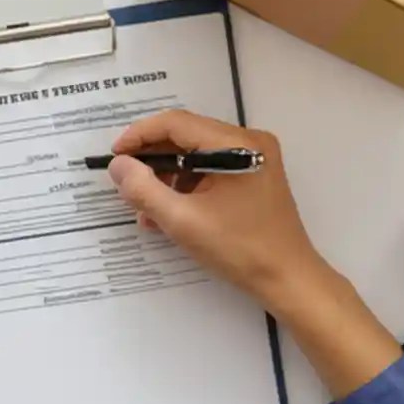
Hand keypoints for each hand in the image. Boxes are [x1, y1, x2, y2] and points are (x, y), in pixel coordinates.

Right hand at [108, 110, 331, 311]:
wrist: (288, 279)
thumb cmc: (240, 249)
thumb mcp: (183, 221)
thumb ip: (144, 190)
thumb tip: (118, 165)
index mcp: (237, 144)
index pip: (176, 123)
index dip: (140, 136)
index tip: (114, 157)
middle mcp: (249, 142)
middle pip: (187, 136)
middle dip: (152, 159)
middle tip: (125, 181)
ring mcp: (254, 159)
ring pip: (196, 155)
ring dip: (167, 177)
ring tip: (145, 208)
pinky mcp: (253, 177)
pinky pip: (210, 171)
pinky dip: (186, 187)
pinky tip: (167, 213)